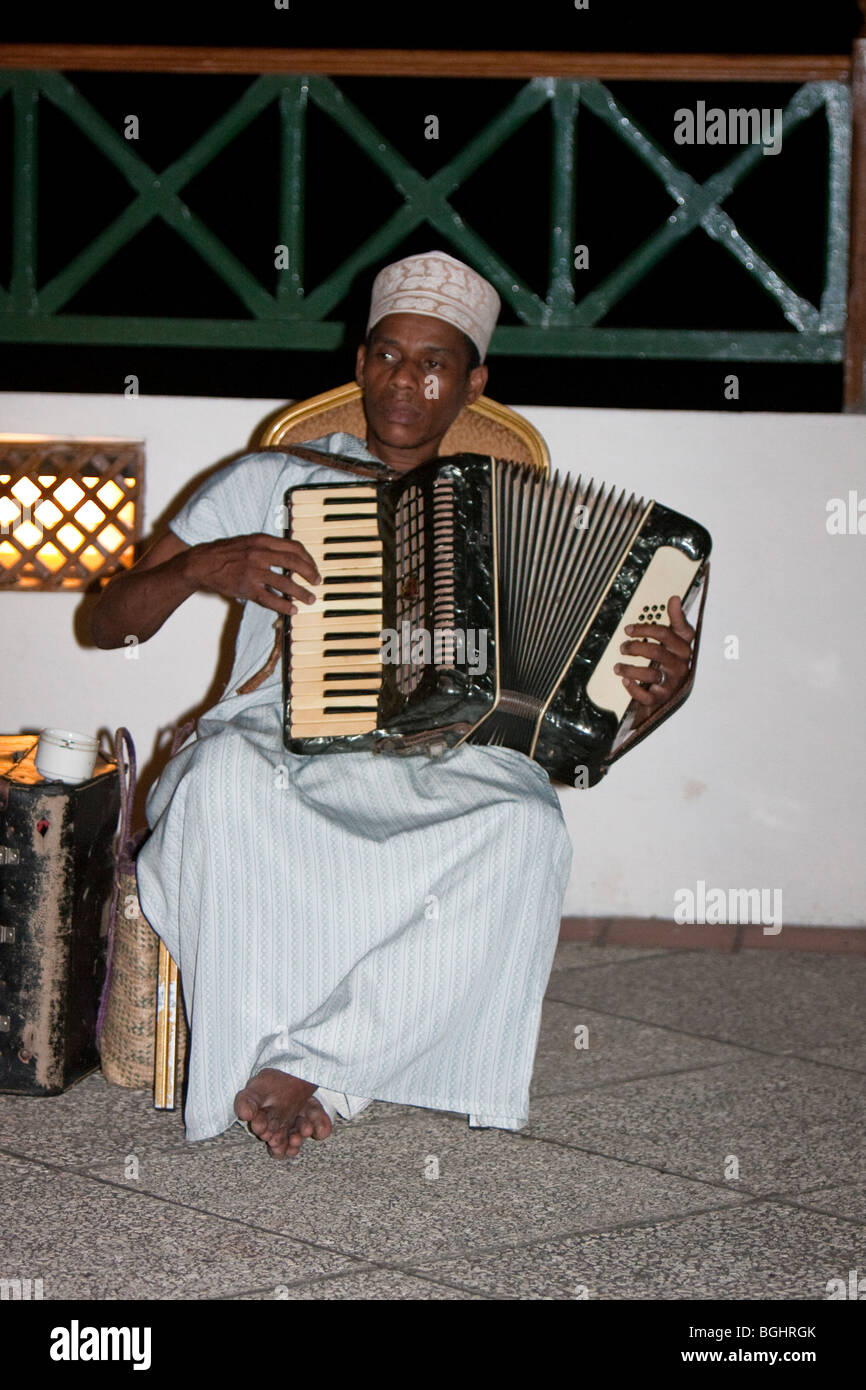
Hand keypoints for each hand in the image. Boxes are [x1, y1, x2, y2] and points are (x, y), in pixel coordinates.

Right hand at [184, 534, 319, 615]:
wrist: (200, 563)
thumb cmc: (225, 553)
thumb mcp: (247, 542)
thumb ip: (267, 547)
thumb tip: (290, 557)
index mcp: (261, 540)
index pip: (293, 547)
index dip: (308, 558)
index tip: (314, 567)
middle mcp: (259, 553)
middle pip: (294, 562)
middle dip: (310, 573)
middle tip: (317, 582)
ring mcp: (253, 571)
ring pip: (285, 582)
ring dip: (301, 592)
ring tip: (310, 599)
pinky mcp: (246, 588)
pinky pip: (270, 599)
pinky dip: (284, 605)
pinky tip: (292, 610)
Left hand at [614, 594, 694, 727]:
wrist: (665, 694)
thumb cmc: (667, 663)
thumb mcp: (672, 640)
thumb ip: (675, 620)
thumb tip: (675, 598)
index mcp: (683, 648)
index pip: (669, 633)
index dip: (648, 628)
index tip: (629, 628)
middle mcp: (680, 665)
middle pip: (656, 651)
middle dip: (635, 647)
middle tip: (622, 647)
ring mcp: (671, 682)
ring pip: (651, 673)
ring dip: (630, 669)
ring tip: (618, 667)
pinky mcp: (661, 698)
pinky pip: (646, 695)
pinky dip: (634, 688)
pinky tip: (625, 681)